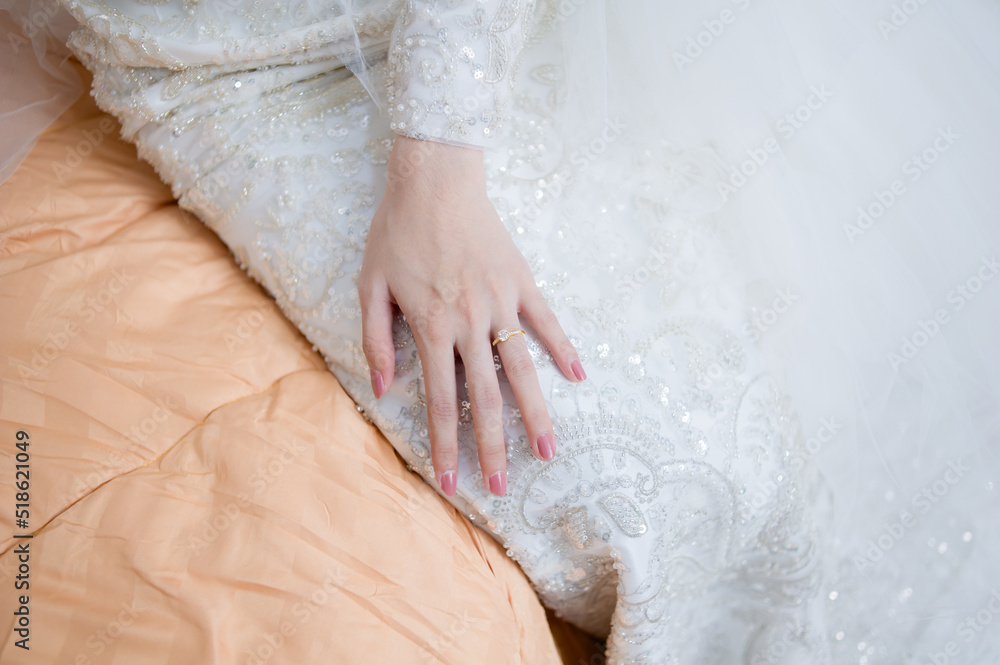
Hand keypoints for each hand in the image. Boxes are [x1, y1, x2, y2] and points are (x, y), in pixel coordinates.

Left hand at [358, 135, 586, 496]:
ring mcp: (501, 303)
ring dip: (537, 414)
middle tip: (500, 486)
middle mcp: (471, 322)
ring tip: (550, 452)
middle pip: (487, 398)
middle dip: (493, 447)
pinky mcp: (521, 282)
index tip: (453, 481)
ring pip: (522, 370)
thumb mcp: (369, 285)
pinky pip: (547, 321)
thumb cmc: (396, 232)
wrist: (433, 180)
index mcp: (432, 327)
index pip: (440, 400)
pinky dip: (564, 349)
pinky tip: (578, 378)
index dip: (446, 444)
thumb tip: (381, 390)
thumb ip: (376, 339)